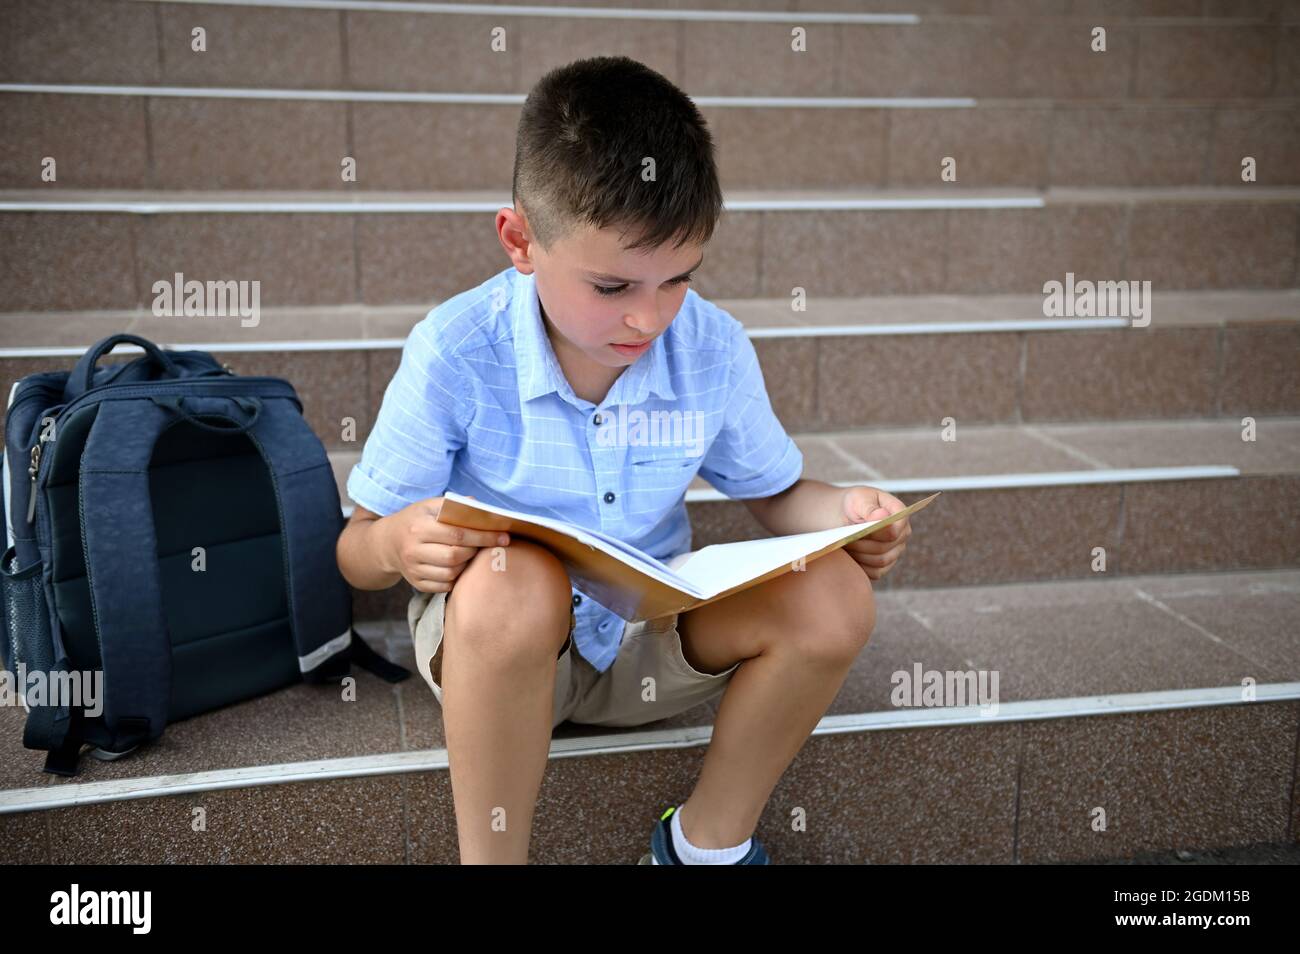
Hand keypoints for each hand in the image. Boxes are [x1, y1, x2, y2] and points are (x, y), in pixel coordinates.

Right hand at [379, 495, 509, 593]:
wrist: (387, 543)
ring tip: (471, 554)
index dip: (484, 536)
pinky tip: (459, 566)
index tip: (504, 536)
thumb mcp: (429, 506)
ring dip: (467, 565)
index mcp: (419, 527)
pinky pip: (444, 586)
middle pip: (455, 556)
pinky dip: (456, 577)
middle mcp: (413, 550)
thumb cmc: (415, 520)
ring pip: (451, 573)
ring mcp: (413, 569)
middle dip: (476, 551)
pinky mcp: (416, 583)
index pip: (458, 534)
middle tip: (488, 545)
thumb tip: (481, 508)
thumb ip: (455, 505)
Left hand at [841, 486, 910, 580]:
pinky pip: (875, 572)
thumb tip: (881, 517)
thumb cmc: (854, 504)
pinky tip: (849, 556)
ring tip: (844, 545)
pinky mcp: (884, 565)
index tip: (856, 529)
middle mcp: (902, 534)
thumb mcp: (858, 499)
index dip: (876, 532)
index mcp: (900, 514)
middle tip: (844, 538)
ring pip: (881, 561)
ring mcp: (895, 551)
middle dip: (862, 544)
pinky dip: (860, 566)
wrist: (845, 515)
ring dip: (859, 555)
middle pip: (886, 547)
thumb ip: (869, 508)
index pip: (894, 530)